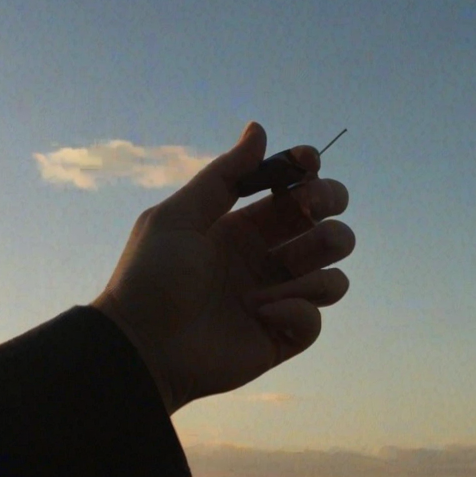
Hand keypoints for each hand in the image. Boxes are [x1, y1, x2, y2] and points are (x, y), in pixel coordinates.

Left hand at [90, 122, 353, 414]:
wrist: (141, 348)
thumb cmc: (151, 277)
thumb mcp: (178, 216)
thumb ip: (223, 175)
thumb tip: (259, 129)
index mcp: (242, 228)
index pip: (292, 193)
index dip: (309, 173)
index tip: (309, 163)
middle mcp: (265, 260)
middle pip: (325, 224)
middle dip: (329, 207)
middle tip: (312, 210)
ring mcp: (277, 298)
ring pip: (334, 272)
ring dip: (319, 262)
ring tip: (285, 272)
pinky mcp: (282, 336)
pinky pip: (315, 318)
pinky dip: (297, 310)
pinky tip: (262, 313)